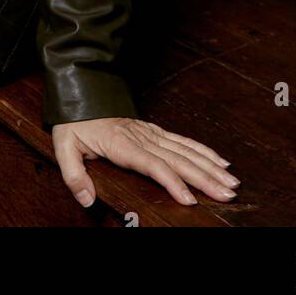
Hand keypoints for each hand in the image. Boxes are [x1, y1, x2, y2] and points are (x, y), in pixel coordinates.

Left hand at [51, 117, 236, 207]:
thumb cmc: (74, 123)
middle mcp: (142, 137)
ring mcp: (150, 132)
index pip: (153, 164)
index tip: (190, 199)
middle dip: (204, 178)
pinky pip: (183, 140)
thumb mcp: (64, 147)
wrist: (79, 94)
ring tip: (231, 181)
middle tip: (227, 194)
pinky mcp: (154, 130)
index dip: (172, 181)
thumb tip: (86, 200)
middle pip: (178, 159)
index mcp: (122, 143)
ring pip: (186, 150)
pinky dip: (204, 151)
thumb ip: (74, 175)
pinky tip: (220, 160)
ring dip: (210, 166)